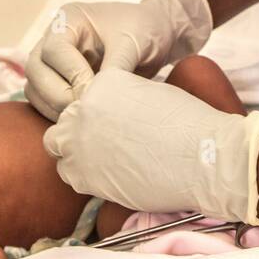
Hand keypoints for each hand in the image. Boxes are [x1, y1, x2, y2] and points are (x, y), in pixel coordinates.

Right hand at [24, 0, 212, 120]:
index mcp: (69, 18)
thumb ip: (114, 67)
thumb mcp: (133, 43)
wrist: (156, 33)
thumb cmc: (144, 28)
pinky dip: (56, 112)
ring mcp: (53, 59)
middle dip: (58, 94)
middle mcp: (54, 37)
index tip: (95, 90)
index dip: (71, 74)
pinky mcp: (58, 79)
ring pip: (34, 87)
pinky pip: (43, 100)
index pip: (54, 50)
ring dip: (54, 107)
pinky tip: (81, 119)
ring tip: (84, 116)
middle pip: (35, 69)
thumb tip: (96, 98)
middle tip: (87, 109)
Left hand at [42, 68, 258, 222]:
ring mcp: (78, 141)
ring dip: (73, 150)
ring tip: (102, 159)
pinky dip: (82, 174)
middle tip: (103, 142)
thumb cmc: (189, 124)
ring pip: (56, 144)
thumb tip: (117, 112)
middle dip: (79, 128)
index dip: (94, 111)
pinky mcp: (82, 173)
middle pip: (64, 117)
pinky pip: (67, 173)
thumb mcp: (151, 94)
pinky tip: (106, 176)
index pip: (82, 94)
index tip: (108, 124)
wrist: (202, 158)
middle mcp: (83, 108)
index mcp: (102, 82)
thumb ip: (123, 98)